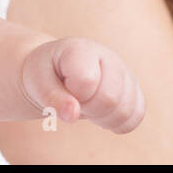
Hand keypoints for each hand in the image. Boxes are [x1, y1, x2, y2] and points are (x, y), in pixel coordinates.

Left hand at [20, 37, 145, 132]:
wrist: (56, 72)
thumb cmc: (45, 74)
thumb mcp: (37, 81)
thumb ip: (51, 97)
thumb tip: (72, 114)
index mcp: (82, 49)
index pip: (87, 81)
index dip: (72, 94)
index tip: (62, 86)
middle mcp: (109, 57)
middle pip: (110, 99)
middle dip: (86, 108)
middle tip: (73, 98)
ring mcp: (126, 74)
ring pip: (125, 111)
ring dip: (100, 117)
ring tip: (84, 103)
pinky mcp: (135, 91)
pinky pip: (135, 117)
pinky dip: (115, 122)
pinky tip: (98, 112)